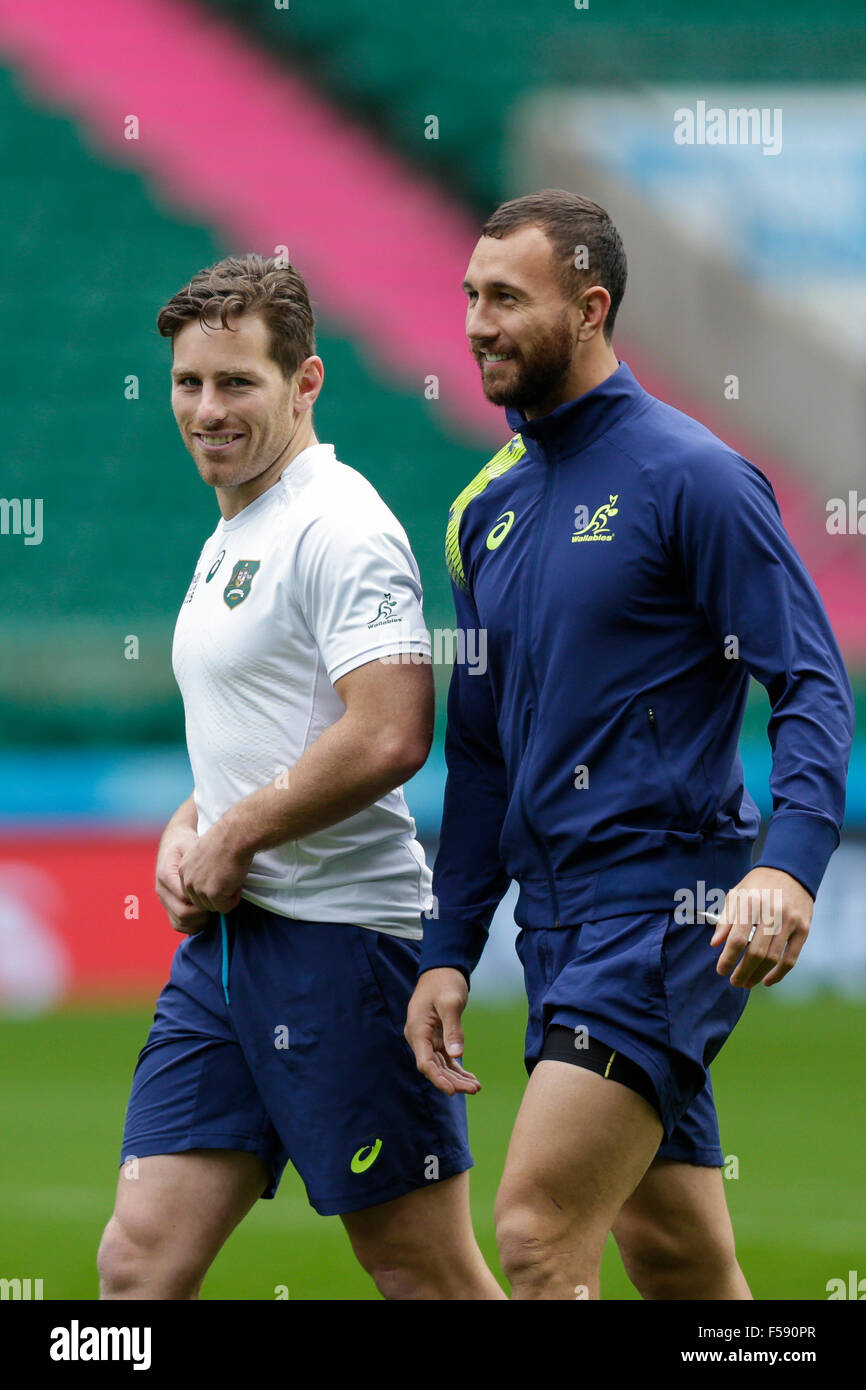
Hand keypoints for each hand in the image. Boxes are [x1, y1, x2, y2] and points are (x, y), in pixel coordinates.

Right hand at [155, 827, 211, 934]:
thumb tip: (215, 874)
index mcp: (165, 874)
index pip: (184, 897)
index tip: (221, 893)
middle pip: (182, 913)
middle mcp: (161, 890)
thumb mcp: (192, 844)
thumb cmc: (186, 844)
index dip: (204, 899)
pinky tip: (206, 916)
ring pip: (180, 922)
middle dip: (204, 912)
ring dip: (200, 920)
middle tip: (218, 903)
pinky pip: (178, 924)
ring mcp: (163, 900)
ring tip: (213, 909)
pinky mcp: (168, 906)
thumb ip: (200, 857)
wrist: (172, 843)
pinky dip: (193, 925)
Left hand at [177, 822, 252, 914]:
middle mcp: (187, 880)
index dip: (208, 889)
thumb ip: (202, 869)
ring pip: (213, 906)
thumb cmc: (226, 839)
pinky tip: (238, 884)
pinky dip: (234, 900)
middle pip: (201, 902)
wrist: (234, 834)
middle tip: (230, 880)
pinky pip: (225, 908)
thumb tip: (211, 881)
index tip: (220, 879)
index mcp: (183, 869)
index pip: (192, 892)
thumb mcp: (204, 854)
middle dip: (217, 897)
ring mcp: (199, 888)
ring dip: (226, 898)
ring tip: (234, 880)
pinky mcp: (213, 894)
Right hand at [404, 967, 480, 1095]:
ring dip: (457, 1077)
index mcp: (417, 1030)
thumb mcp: (450, 1002)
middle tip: (475, 1089)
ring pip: (441, 1065)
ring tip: (476, 1087)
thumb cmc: (444, 982)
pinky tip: (471, 1079)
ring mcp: (428, 1038)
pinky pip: (446, 1058)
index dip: (438, 1079)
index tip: (452, 1091)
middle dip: (453, 1081)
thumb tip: (457, 1054)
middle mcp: (420, 1037)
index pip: (425, 1062)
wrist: (443, 969)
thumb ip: (453, 1028)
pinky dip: (457, 1069)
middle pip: (434, 1067)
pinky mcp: (437, 1037)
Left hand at [710, 867, 812, 987]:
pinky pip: (791, 958)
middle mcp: (772, 913)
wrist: (790, 871)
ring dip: (759, 975)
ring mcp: (791, 922)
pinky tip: (767, 980)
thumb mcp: (736, 895)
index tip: (721, 970)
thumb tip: (715, 944)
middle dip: (743, 971)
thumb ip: (725, 919)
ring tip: (747, 982)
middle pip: (756, 952)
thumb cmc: (757, 886)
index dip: (728, 959)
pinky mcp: (803, 929)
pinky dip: (779, 974)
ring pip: (773, 958)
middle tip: (734, 982)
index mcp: (751, 903)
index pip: (737, 939)